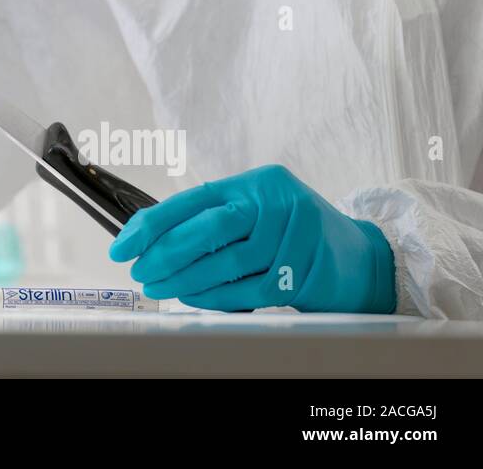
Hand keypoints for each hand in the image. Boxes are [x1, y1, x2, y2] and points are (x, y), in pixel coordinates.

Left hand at [108, 164, 395, 312]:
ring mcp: (295, 232)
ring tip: (163, 289)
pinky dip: (219, 298)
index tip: (122, 246)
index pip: (192, 200)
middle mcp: (275, 199)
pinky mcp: (307, 267)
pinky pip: (251, 289)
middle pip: (209, 227)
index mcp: (254, 182)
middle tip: (141, 273)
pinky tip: (197, 300)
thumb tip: (148, 241)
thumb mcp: (255, 215)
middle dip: (166, 253)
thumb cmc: (291, 236)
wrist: (359, 258)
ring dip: (189, 281)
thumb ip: (211, 221)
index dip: (152, 224)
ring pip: (229, 262)